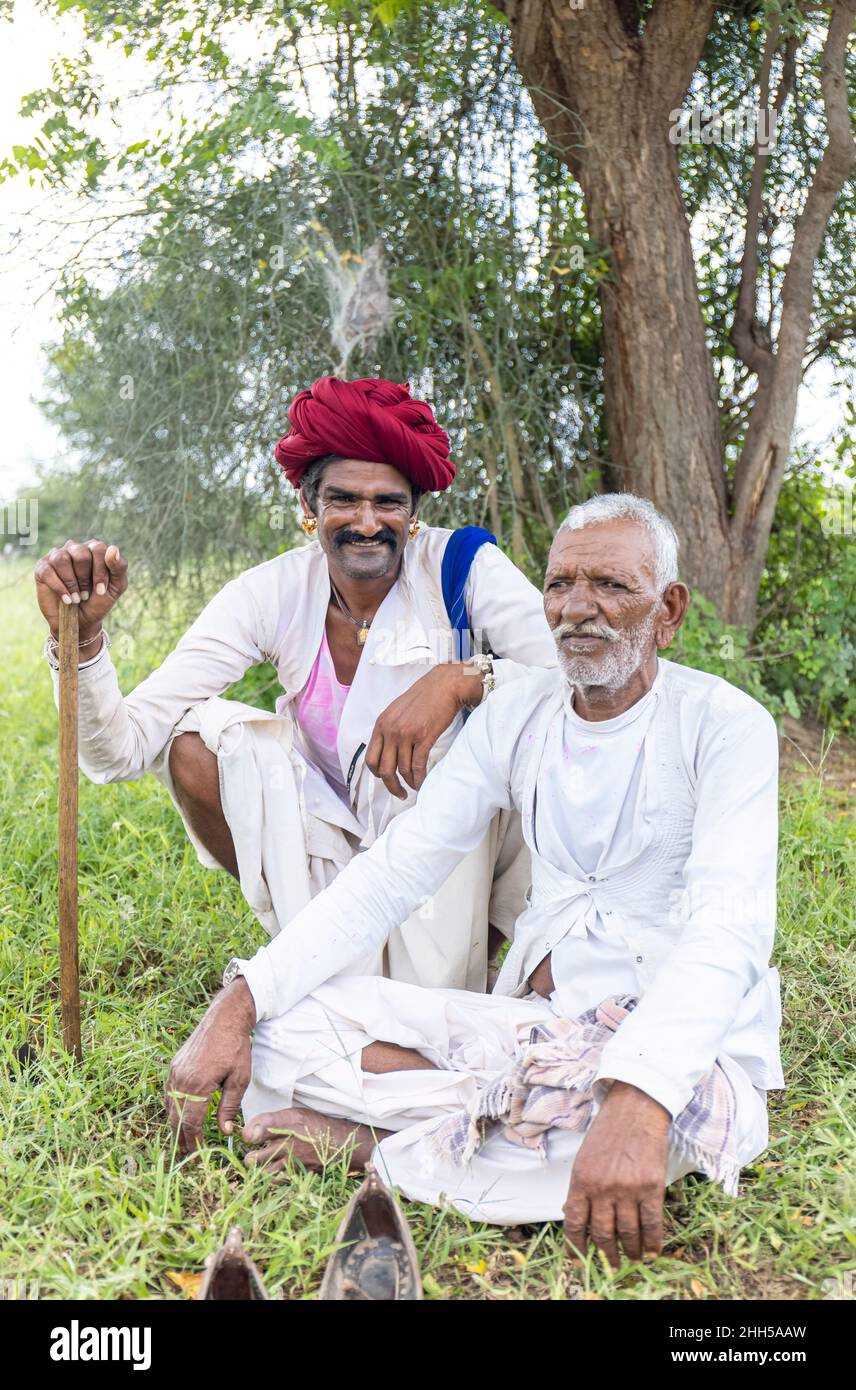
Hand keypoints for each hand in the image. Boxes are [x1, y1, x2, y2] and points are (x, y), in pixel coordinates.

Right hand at [34, 539, 127, 640]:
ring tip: (76, 597)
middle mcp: (75, 548)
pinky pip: (48, 571)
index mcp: (94, 549)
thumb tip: (113, 549)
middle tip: (86, 594)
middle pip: (80, 553)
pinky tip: (67, 600)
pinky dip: (59, 588)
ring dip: (71, 583)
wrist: (80, 622)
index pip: (98, 548)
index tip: (101, 591)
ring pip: (62, 559)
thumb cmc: (98, 601)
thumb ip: (120, 567)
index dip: (100, 572)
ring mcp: (57, 556)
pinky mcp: (42, 568)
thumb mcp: (116, 587)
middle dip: (85, 579)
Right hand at [165, 978, 256, 1155]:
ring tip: (183, 1141)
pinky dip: (174, 1108)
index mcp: (198, 1085)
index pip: (191, 1123)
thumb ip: (230, 1106)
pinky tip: (180, 1116)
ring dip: (176, 1125)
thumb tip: (224, 1132)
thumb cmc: (236, 1048)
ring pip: (170, 1107)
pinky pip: (169, 1093)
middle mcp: (181, 1080)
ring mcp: (175, 1072)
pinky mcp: (174, 1066)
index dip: (193, 1141)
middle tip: (187, 1156)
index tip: (198, 1155)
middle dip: (181, 1139)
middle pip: (176, 1118)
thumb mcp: (239, 1078)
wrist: (224, 1018)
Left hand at [365, 662, 482, 798]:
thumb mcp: (398, 710)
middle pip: (383, 769)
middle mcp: (390, 730)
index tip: (387, 779)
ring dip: (408, 783)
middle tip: (399, 793)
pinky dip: (419, 778)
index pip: (370, 758)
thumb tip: (388, 749)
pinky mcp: (423, 737)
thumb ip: (390, 728)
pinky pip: (417, 766)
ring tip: (415, 787)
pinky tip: (422, 782)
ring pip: (402, 770)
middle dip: (391, 786)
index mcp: (381, 724)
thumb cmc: (425, 697)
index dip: (377, 774)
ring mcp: (406, 734)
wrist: (445, 685)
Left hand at [563, 1080, 670, 1267]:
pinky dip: (652, 1242)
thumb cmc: (608, 1131)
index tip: (581, 1261)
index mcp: (581, 1180)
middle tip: (612, 1265)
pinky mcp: (651, 1187)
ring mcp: (627, 1189)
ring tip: (634, 1258)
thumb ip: (580, 1187)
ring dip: (631, 1251)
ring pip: (628, 1232)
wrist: (636, 1108)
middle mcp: (602, 1188)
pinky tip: (652, 1252)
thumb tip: (571, 1215)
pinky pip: (651, 1224)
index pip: (575, 1223)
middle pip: (603, 1233)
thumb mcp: (584, 1158)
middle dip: (607, 1254)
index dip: (577, 1247)